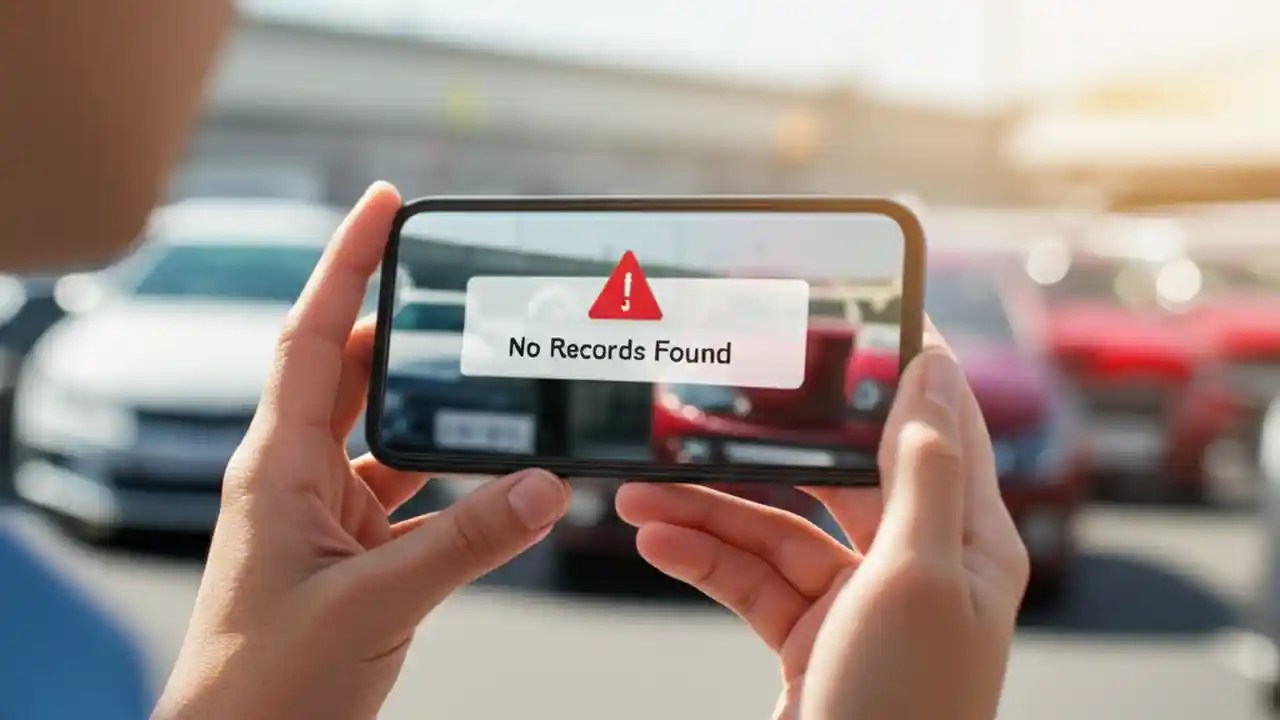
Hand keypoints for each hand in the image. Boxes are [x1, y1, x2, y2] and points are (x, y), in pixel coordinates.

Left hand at [154, 183, 569, 719]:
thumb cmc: (268, 684)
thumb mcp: (375, 602)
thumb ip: (467, 542)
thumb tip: (547, 486)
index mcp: (277, 466)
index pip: (312, 338)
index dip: (345, 263)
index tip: (382, 204)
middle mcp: (296, 477)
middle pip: (350, 372)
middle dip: (400, 323)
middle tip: (454, 282)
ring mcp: (323, 515)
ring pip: (384, 434)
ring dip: (432, 406)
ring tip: (486, 371)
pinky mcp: (350, 553)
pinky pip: (408, 494)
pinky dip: (452, 481)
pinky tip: (495, 480)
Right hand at [616, 323, 1028, 718]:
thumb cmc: (903, 708)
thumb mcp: (919, 578)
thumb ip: (922, 472)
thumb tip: (931, 372)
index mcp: (968, 541)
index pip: (940, 425)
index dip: (904, 363)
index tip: (862, 308)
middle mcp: (916, 563)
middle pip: (837, 474)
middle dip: (764, 447)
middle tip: (709, 407)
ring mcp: (858, 601)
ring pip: (778, 526)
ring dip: (710, 507)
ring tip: (640, 491)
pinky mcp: (808, 636)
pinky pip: (750, 577)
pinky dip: (704, 558)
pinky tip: (657, 540)